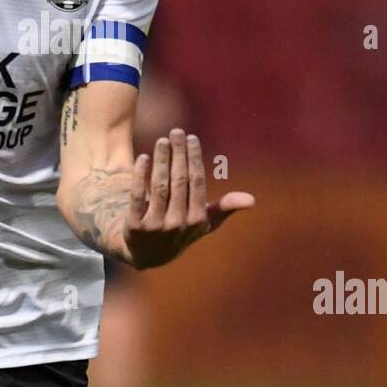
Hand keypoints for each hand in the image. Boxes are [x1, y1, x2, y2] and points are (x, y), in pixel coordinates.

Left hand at [122, 128, 255, 269]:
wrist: (147, 254)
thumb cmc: (180, 230)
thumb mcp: (204, 223)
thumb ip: (225, 208)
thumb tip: (252, 199)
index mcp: (197, 220)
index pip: (197, 182)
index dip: (194, 158)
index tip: (191, 138)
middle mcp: (178, 224)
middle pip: (179, 181)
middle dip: (178, 153)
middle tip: (176, 132)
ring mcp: (155, 226)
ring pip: (159, 186)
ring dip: (161, 160)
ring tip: (162, 140)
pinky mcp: (134, 226)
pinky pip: (137, 196)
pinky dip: (140, 176)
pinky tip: (143, 158)